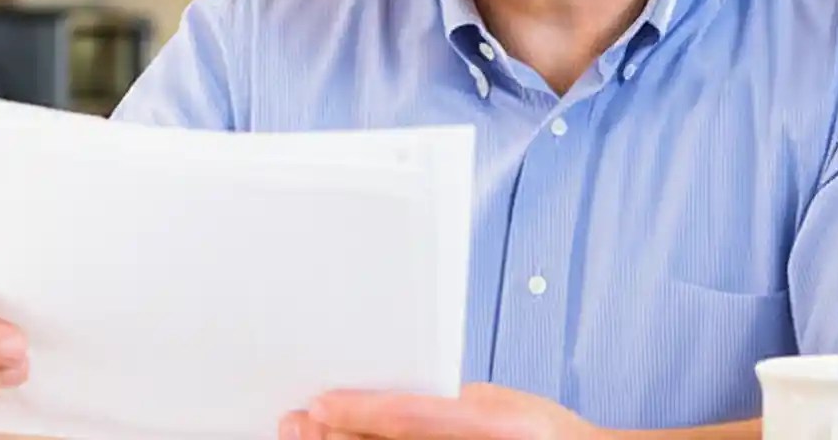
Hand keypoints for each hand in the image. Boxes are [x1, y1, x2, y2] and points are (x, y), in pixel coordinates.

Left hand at [280, 383, 610, 439]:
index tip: (317, 404)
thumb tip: (378, 404)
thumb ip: (441, 402)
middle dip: (333, 439)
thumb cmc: (540, 432)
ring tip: (307, 437)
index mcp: (489, 423)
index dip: (356, 412)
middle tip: (297, 425)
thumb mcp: (491, 402)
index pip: (408, 418)